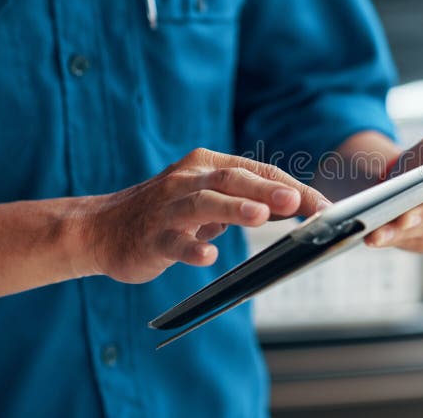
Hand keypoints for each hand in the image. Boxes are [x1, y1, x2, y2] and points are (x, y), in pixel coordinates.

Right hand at [77, 148, 328, 283]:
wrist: (101, 228)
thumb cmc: (167, 211)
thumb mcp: (208, 198)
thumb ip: (248, 199)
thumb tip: (297, 204)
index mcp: (206, 165)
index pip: (256, 171)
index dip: (290, 188)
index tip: (322, 206)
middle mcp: (188, 180)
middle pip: (232, 180)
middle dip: (267, 191)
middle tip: (297, 203)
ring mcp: (167, 209)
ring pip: (203, 204)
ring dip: (234, 209)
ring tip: (261, 217)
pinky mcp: (149, 238)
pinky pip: (172, 243)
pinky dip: (191, 249)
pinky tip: (209, 257)